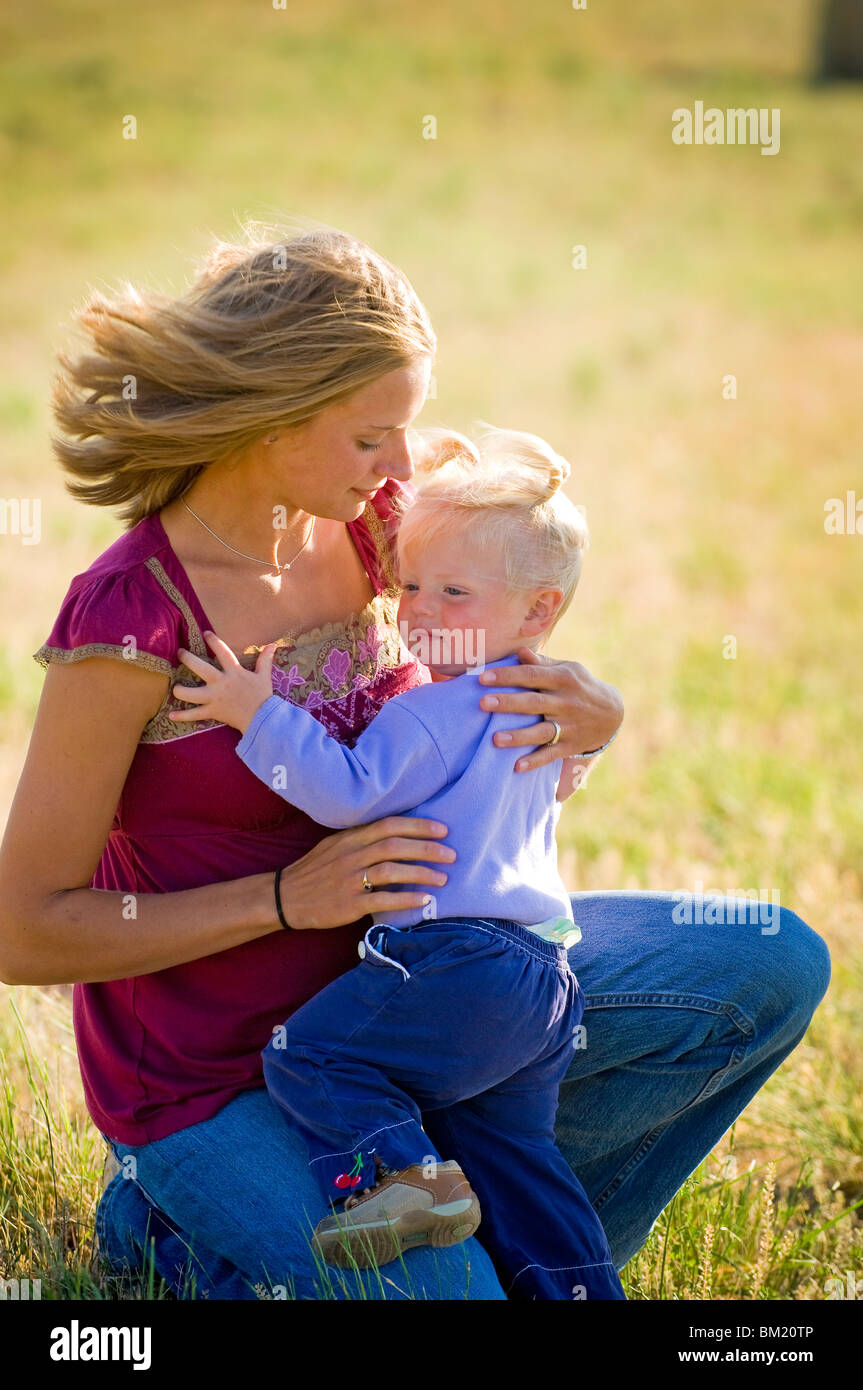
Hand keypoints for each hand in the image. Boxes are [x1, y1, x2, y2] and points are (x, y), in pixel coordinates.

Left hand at [170, 631, 275, 732]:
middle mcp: (221, 683)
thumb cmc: (263, 696)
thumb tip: (273, 645)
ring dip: (180, 691)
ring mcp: (215, 698)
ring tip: (175, 687)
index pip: (222, 652)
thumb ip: (265, 660)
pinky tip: (171, 715)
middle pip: (200, 668)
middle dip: (188, 659)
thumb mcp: (264, 676)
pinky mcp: (213, 712)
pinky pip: (194, 714)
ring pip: (191, 694)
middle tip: (180, 652)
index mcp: (234, 672)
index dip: (213, 641)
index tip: (205, 633)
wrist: (263, 719)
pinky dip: (182, 716)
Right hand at [274, 816, 457, 929]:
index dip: (418, 826)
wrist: (284, 896)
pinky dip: (405, 899)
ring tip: (443, 878)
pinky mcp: (348, 904)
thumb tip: (397, 832)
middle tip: (452, 854)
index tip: (443, 829)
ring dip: (421, 873)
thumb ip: (362, 838)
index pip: (389, 825)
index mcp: (350, 838)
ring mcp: (349, 880)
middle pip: (395, 845)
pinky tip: (424, 899)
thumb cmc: (314, 870)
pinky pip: (382, 900)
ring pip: (391, 870)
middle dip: (428, 848)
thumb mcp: (335, 845)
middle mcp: (351, 855)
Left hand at [478, 646, 623, 775]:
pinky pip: (551, 754)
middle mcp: (565, 702)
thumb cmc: (580, 686)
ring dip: (519, 736)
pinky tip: (517, 766)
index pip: (531, 675)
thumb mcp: (567, 669)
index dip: (507, 676)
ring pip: (541, 732)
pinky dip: (535, 761)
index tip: (482, 678)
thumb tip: (519, 652)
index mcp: (562, 679)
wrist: (612, 714)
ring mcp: (568, 725)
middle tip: (482, 702)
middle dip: (508, 703)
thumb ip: (541, 663)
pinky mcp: (570, 745)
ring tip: (495, 739)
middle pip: (533, 703)